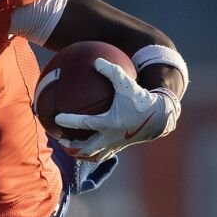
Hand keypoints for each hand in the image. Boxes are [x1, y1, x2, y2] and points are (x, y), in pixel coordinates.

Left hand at [54, 58, 181, 161]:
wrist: (159, 117)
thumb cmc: (141, 98)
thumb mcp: (127, 83)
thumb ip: (111, 71)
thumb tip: (96, 61)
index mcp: (111, 122)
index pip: (86, 123)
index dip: (70, 121)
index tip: (57, 118)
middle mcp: (111, 137)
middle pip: (86, 147)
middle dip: (70, 145)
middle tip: (59, 139)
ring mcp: (115, 145)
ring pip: (93, 155)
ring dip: (79, 153)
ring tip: (68, 148)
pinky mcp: (119, 148)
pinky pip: (101, 155)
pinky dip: (90, 154)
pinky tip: (83, 148)